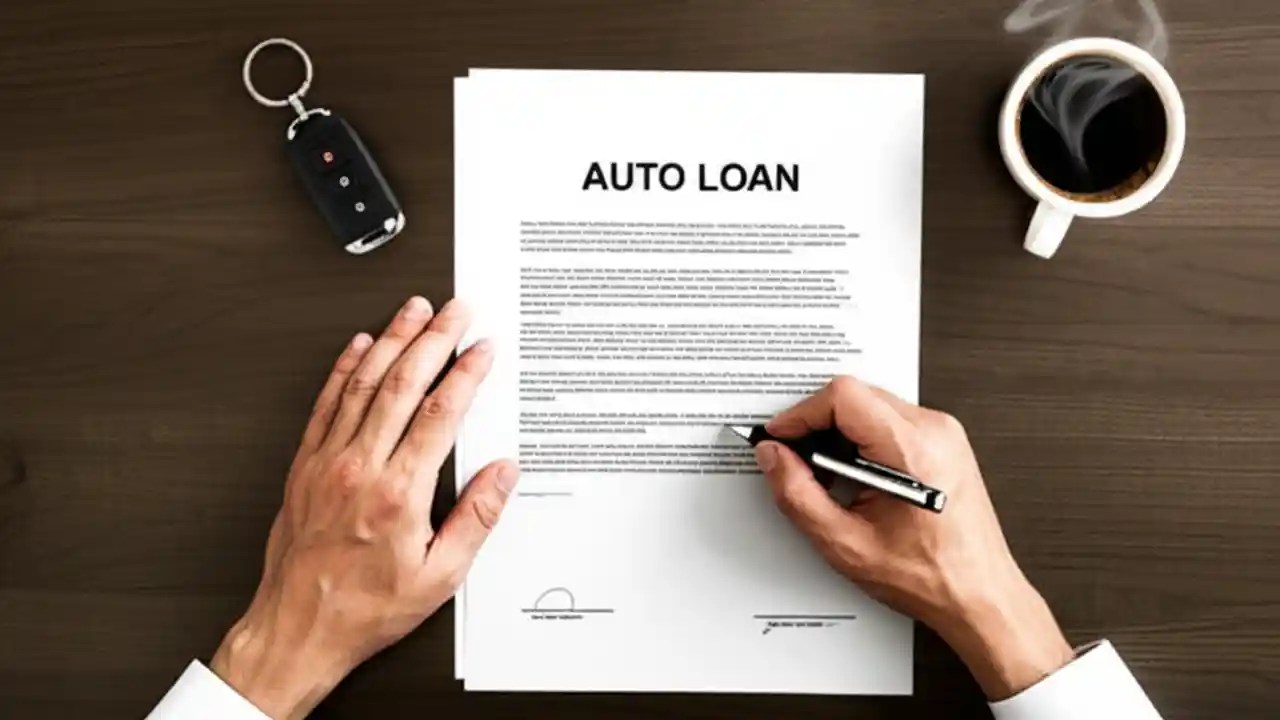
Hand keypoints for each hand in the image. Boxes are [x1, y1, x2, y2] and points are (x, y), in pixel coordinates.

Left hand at [210, 297, 516, 718]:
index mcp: (399, 493)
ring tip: (412, 311)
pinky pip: (325, 404)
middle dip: (433, 339)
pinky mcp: (304, 466)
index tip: (483, 349)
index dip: (466, 374)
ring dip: (391, 341)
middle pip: (402, 385)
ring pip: (363, 384)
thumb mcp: (440, 577)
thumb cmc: (365, 608)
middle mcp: (361, 468)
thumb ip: (476, 518)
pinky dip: (343, 369)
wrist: (297, 630)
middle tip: (453, 310)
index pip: (440, 414)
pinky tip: (358, 347)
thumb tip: (503, 473)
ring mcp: (328, 462)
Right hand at [755, 376, 1072, 699]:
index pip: (843, 397)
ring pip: (870, 403)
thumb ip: (799, 495)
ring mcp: (944, 433)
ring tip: (829, 475)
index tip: (780, 436)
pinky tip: (854, 474)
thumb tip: (774, 458)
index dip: (801, 413)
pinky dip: (861, 438)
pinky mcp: (943, 440)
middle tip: (797, 459)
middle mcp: (935, 431)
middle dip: (816, 423)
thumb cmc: (931, 577)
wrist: (980, 595)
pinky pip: (889, 418)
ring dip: (839, 431)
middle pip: (855, 394)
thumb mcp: (846, 544)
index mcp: (914, 451)